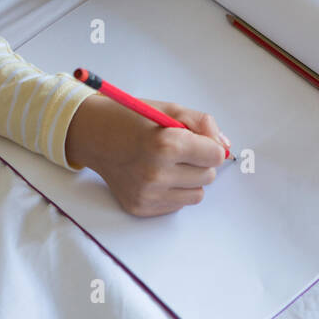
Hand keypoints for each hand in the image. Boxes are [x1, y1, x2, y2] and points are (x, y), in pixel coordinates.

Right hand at [65, 93, 231, 216]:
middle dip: (200, 162)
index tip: (198, 140)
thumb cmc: (133, 119)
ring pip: (197, 194)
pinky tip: (157, 175)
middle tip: (179, 150)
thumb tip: (224, 147)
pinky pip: (178, 204)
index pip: (216, 157)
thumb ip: (203, 124)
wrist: (93, 136)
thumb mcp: (170, 110)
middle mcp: (156, 174)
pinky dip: (174, 191)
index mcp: (165, 145)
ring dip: (189, 179)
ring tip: (168, 163)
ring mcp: (147, 194)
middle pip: (209, 176)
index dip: (210, 146)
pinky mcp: (141, 208)